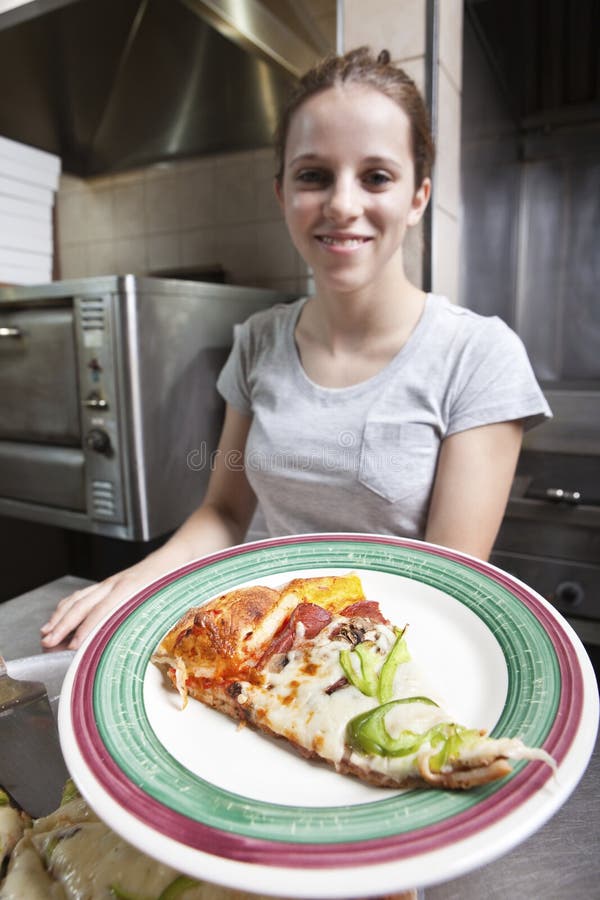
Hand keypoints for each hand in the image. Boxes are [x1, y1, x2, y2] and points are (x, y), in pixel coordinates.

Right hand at [40, 562, 160, 649]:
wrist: (171, 561)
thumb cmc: (169, 584)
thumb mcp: (163, 603)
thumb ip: (147, 620)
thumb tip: (130, 645)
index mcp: (129, 589)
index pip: (101, 611)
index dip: (86, 630)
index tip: (73, 646)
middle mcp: (115, 584)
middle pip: (82, 605)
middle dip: (62, 626)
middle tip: (48, 643)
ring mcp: (108, 583)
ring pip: (77, 599)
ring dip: (59, 617)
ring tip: (46, 633)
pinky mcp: (106, 584)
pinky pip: (81, 594)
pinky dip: (66, 606)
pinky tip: (58, 617)